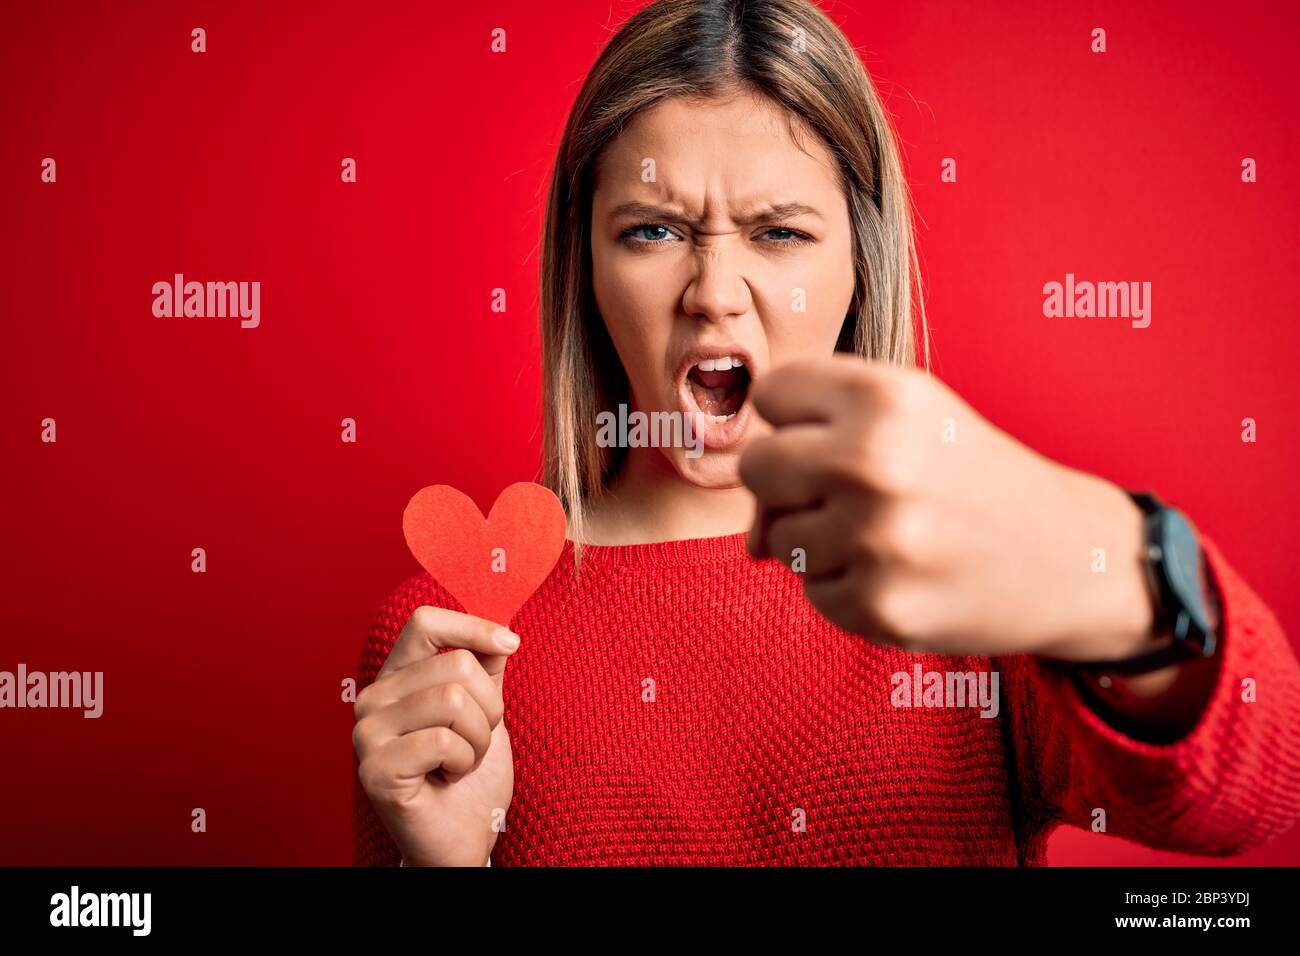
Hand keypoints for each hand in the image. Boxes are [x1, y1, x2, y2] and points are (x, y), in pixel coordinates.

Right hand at [353, 606, 516, 865]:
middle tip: (475, 741)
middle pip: (455, 664)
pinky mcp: (375, 769)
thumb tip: (500, 633)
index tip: (511, 645)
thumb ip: (484, 668)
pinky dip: (463, 762)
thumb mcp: (485, 709)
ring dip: (478, 738)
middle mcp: (372, 700)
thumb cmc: (471, 774)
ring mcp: (367, 735)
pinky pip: (444, 740)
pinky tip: (448, 778)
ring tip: (462, 761)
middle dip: (489, 707)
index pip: (425, 622)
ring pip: (453, 699)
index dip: (473, 626)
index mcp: (395, 679)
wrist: (464, 836)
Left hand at [739, 354, 1157, 662]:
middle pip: (756, 466)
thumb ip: (815, 441)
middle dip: (788, 481)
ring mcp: (874, 539)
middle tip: (851, 490)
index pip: (770, 394)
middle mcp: (873, 462)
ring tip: (890, 533)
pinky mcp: (876, 606)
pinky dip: (845, 586)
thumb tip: (752, 541)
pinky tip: (900, 572)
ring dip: (820, 540)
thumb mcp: (912, 421)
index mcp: (884, 397)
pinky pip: (811, 591)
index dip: (797, 417)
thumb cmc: (971, 478)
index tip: (835, 432)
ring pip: (778, 537)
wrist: (1069, 558)